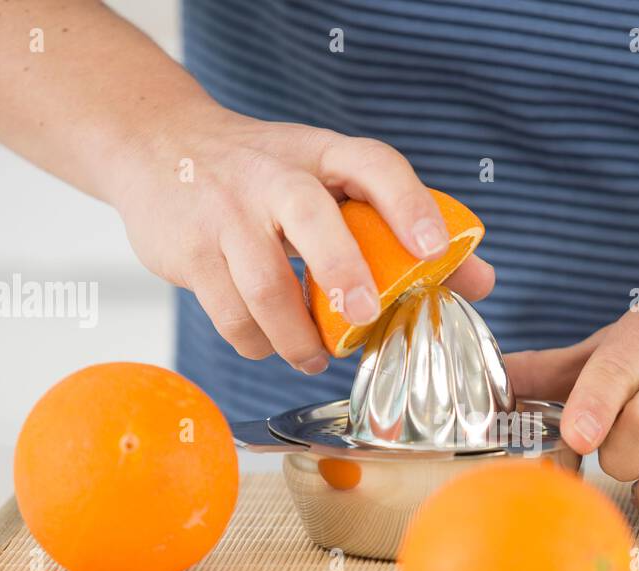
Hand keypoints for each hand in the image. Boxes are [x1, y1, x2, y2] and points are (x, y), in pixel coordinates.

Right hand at [109, 107, 493, 372]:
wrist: (156, 144)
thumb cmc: (265, 175)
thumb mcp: (329, 182)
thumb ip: (403, 230)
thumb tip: (482, 283)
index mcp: (321, 155)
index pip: (374, 164)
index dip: (410, 205)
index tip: (436, 252)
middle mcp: (273, 177)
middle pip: (311, 217)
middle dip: (343, 272)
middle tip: (365, 316)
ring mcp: (225, 214)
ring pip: (265, 284)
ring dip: (298, 336)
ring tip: (317, 356)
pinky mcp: (189, 253)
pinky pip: (229, 314)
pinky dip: (257, 343)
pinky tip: (271, 343)